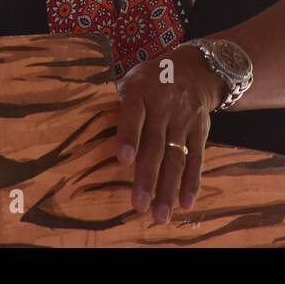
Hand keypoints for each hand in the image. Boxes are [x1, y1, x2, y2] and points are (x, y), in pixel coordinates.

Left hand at [114, 44, 225, 223]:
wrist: (195, 69)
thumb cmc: (150, 80)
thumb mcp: (131, 81)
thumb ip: (116, 105)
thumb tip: (84, 131)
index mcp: (140, 92)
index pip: (134, 115)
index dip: (129, 136)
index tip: (123, 159)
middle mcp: (164, 106)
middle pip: (156, 144)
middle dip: (148, 176)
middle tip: (139, 204)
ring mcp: (184, 119)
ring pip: (176, 156)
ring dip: (169, 188)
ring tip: (160, 214)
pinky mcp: (200, 130)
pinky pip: (196, 158)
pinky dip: (192, 181)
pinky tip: (185, 202)